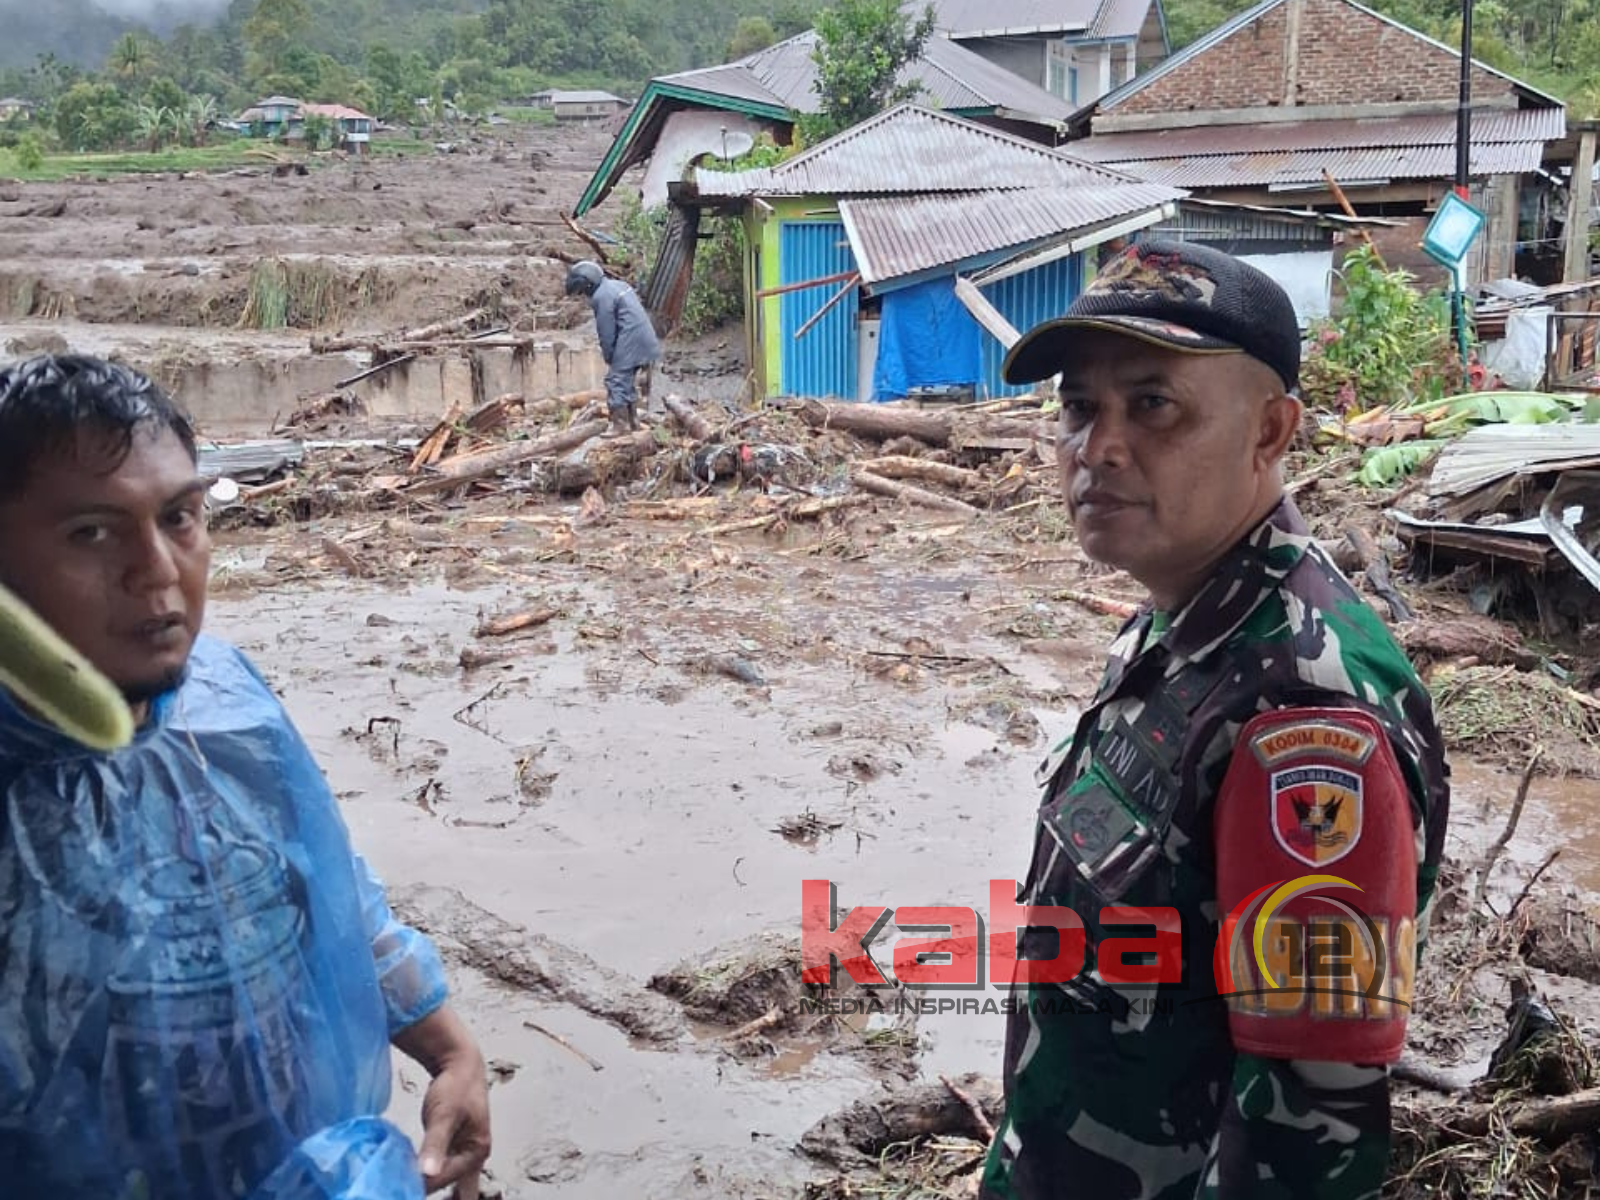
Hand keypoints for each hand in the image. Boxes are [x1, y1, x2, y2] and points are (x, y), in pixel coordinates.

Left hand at [417, 1051, 489, 1197]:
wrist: (460, 1062)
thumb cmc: (456, 1085)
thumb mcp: (444, 1114)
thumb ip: (435, 1144)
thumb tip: (427, 1173)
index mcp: (477, 1150)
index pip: (447, 1178)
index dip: (424, 1184)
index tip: (401, 1187)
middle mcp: (473, 1156)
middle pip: (459, 1190)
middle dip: (439, 1194)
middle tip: (413, 1196)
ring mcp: (464, 1152)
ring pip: (449, 1181)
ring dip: (432, 1186)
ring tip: (411, 1190)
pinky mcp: (453, 1147)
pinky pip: (443, 1171)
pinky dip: (430, 1176)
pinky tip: (415, 1180)